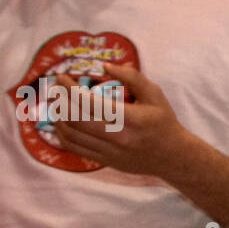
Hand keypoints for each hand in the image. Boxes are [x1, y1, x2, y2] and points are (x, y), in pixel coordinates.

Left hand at [53, 63, 194, 178]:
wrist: (172, 156)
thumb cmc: (163, 122)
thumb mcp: (154, 94)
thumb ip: (132, 77)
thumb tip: (106, 66)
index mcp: (130, 118)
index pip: (89, 102)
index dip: (69, 88)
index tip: (61, 77)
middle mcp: (118, 137)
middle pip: (75, 118)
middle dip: (60, 100)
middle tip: (55, 88)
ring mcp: (110, 152)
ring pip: (72, 135)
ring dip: (58, 117)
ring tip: (57, 104)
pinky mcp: (106, 161)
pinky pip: (75, 149)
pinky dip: (63, 135)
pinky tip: (62, 124)